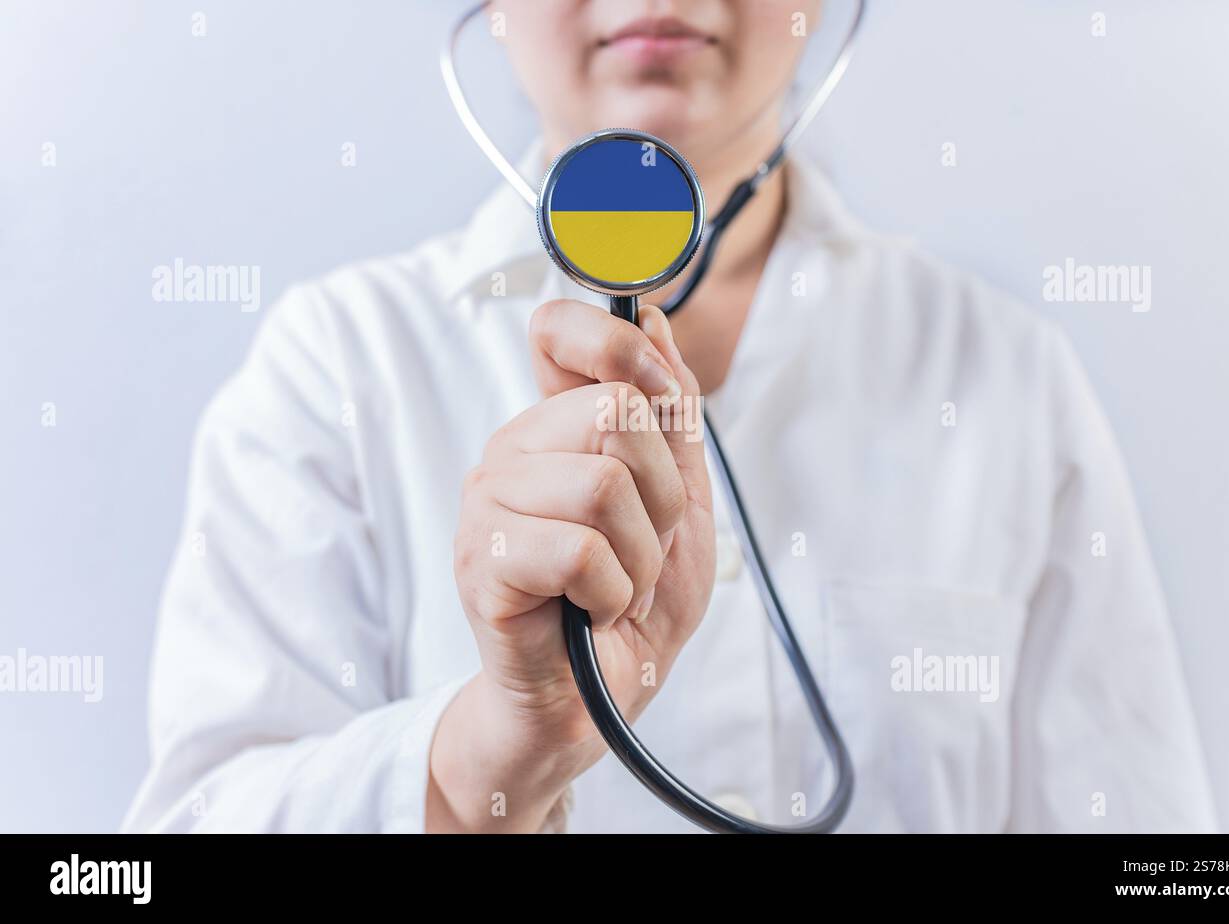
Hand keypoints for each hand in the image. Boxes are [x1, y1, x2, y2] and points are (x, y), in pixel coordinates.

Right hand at [428, 299, 714, 831]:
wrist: (596, 703)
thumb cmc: (631, 604)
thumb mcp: (681, 502)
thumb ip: (672, 416)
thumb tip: (657, 321)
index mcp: (554, 427)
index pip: (557, 328)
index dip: (617, 344)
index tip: (663, 398)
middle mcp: (512, 450)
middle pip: (616, 413)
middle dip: (664, 497)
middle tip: (643, 548)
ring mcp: (487, 502)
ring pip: (602, 484)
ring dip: (640, 556)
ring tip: (618, 588)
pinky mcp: (479, 561)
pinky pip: (577, 548)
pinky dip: (611, 591)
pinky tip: (593, 611)